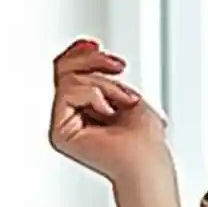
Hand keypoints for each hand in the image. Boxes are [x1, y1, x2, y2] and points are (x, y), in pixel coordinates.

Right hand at [49, 37, 170, 184]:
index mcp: (83, 109)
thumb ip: (97, 74)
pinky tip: (108, 113)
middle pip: (62, 70)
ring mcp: (62, 125)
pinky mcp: (59, 133)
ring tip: (122, 102)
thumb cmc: (145, 136)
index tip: (96, 45)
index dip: (79, 54)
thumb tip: (85, 48)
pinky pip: (68, 92)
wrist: (148, 160)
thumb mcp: (122, 91)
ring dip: (105, 85)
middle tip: (117, 67)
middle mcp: (68, 117)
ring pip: (68, 79)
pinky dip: (96, 95)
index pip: (67, 72)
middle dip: (93, 62)